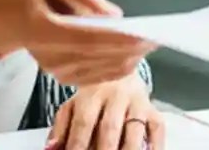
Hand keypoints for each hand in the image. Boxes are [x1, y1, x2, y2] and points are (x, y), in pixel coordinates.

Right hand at [0, 0, 155, 85]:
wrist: (8, 19)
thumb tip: (115, 14)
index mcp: (45, 30)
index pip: (90, 38)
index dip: (120, 39)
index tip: (145, 34)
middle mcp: (51, 57)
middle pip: (101, 57)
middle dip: (132, 49)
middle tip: (158, 38)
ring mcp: (58, 71)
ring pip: (103, 71)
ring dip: (130, 59)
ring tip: (150, 44)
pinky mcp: (65, 78)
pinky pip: (99, 76)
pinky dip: (119, 66)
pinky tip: (133, 53)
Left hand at [47, 75, 163, 149]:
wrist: (119, 67)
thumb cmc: (93, 93)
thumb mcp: (72, 106)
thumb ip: (60, 128)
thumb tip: (51, 148)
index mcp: (91, 95)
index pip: (83, 123)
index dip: (78, 144)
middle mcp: (115, 97)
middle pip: (110, 128)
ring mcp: (136, 103)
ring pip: (135, 131)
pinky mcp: (153, 110)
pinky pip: (157, 129)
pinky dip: (155, 145)